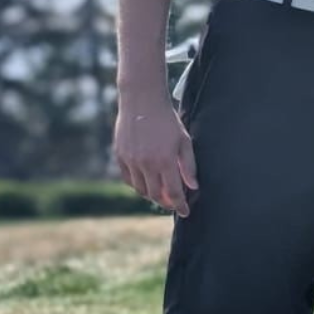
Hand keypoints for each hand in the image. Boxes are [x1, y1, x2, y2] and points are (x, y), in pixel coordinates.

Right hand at [114, 94, 198, 216]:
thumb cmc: (167, 120)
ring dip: (152, 196)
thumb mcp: (184, 140)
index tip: (186, 212)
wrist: (142, 101)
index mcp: (165, 160)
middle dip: (166, 203)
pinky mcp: (120, 156)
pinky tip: (147, 183)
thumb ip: (189, 165)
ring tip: (162, 195)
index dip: (180, 205)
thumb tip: (193, 187)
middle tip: (175, 204)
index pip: (174, 192)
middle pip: (156, 195)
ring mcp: (130, 161)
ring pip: (141, 189)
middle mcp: (146, 164)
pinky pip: (128, 179)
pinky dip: (138, 185)